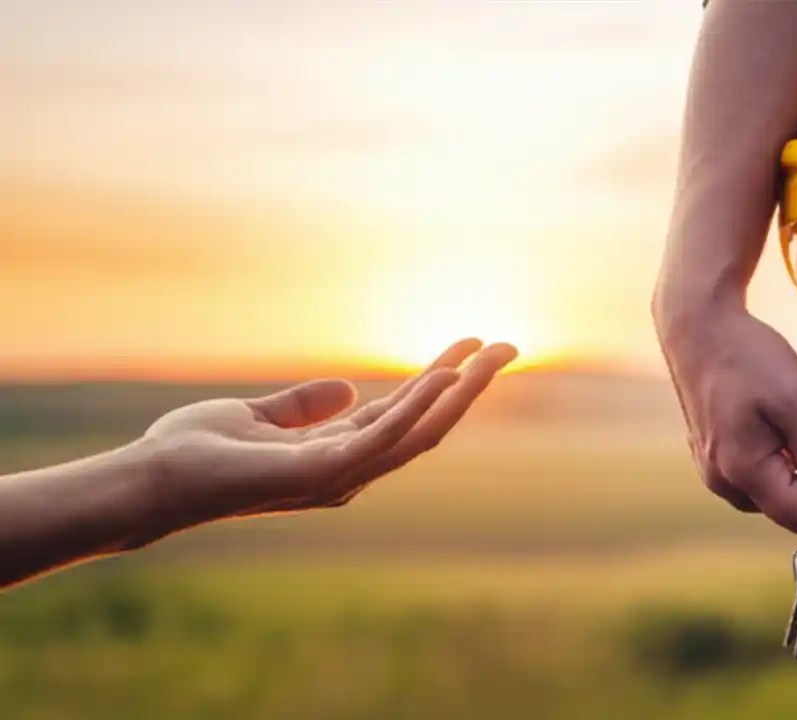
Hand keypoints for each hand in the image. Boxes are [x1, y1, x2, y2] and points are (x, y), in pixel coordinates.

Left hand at [142, 339, 517, 530]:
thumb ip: (304, 405)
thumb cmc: (195, 453)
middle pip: (427, 424)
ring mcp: (342, 476)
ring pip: (421, 433)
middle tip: (510, 346)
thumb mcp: (258, 415)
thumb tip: (349, 387)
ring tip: (494, 356)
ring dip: (461, 394)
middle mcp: (350, 470)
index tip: (471, 343)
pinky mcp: (324, 473)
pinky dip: (420, 407)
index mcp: (338, 453)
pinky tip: (446, 377)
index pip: (404, 413)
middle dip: (470, 386)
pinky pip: (386, 438)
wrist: (152, 480)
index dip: (439, 378)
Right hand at [658, 305, 796, 532]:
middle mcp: (720, 479)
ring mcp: (708, 465)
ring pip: (765, 487)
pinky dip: (767, 451)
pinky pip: (747, 468)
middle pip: (781, 504)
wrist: (697, 325)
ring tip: (788, 416)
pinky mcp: (705, 449)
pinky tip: (767, 414)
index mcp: (743, 471)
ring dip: (787, 461)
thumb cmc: (747, 358)